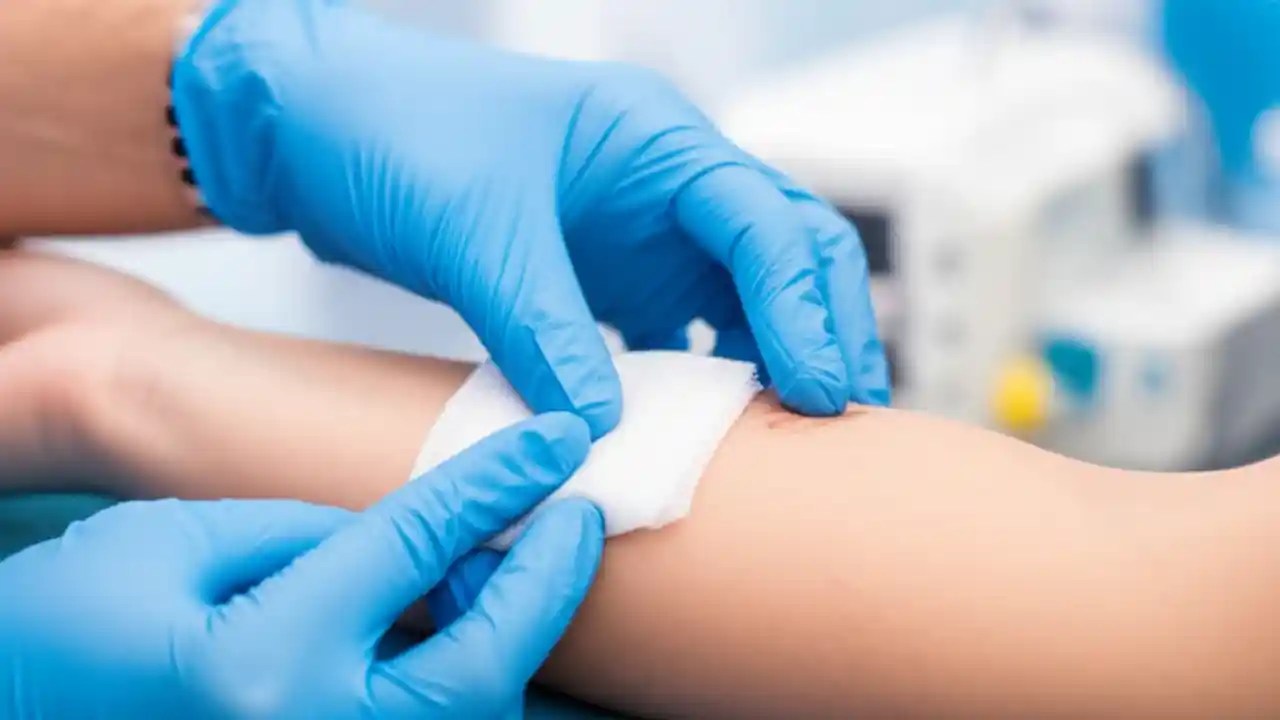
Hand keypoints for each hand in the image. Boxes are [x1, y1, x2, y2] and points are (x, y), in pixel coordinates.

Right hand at [0, 414, 603, 718]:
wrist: (24, 715)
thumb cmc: (68, 633)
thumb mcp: (172, 547)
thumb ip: (303, 534)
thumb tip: (415, 533)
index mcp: (264, 664)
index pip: (416, 551)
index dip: (495, 485)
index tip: (555, 443)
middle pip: (482, 666)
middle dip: (548, 585)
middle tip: (577, 517)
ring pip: (472, 717)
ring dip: (519, 638)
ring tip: (529, 565)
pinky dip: (475, 686)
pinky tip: (477, 633)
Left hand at [172, 0, 890, 436]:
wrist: (310, 126)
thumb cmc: (390, 131)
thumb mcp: (473, 229)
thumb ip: (542, 328)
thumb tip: (601, 429)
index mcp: (652, 139)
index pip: (763, 223)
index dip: (802, 308)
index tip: (816, 389)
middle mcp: (662, 184)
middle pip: (783, 255)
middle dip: (822, 329)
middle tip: (844, 417)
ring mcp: (635, 232)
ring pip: (739, 299)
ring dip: (770, 361)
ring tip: (795, 440)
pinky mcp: (600, 277)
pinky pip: (672, 334)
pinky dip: (694, 381)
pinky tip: (702, 434)